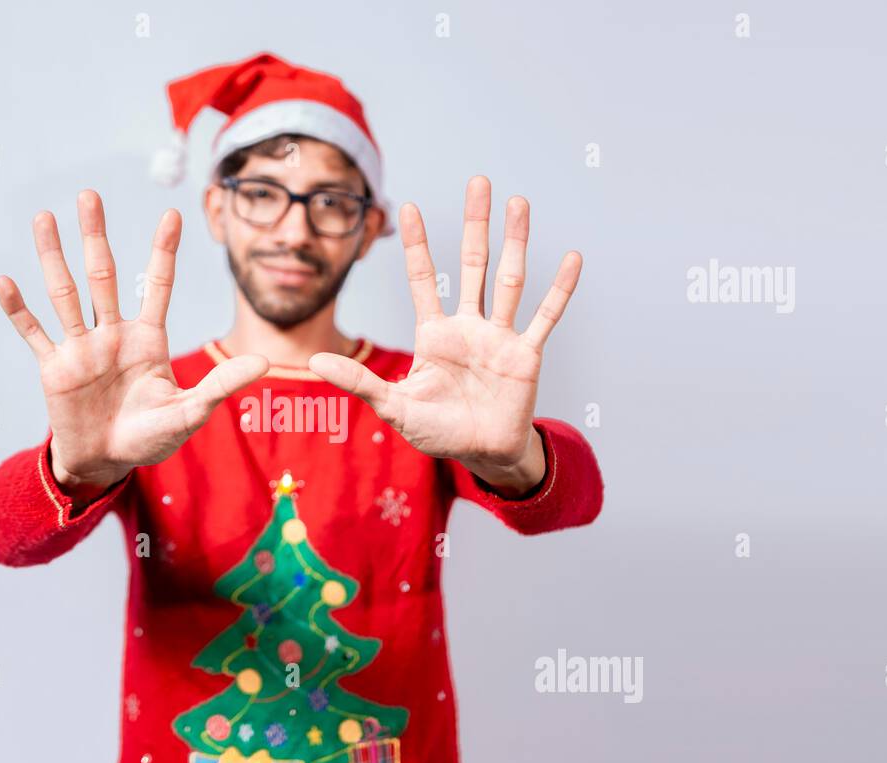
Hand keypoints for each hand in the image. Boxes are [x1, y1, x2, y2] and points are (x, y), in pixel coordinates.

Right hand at [0, 191, 268, 489]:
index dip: (163, 252)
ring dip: (54, 257)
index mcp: (147, 340)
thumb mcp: (190, 412)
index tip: (172, 214)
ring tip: (44, 218)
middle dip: (96, 236)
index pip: (158, 286)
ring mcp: (81, 348)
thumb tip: (266, 362)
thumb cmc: (151, 437)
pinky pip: (34, 334)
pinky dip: (19, 311)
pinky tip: (6, 282)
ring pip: (65, 294)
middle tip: (90, 195)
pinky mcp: (54, 368)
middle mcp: (112, 334)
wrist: (107, 463)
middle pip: (102, 275)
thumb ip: (222, 385)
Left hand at [308, 177, 581, 494]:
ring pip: (508, 279)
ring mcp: (499, 337)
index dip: (416, 245)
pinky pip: (544, 317)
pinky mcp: (526, 355)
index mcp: (435, 334)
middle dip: (475, 224)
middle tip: (479, 182)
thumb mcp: (393, 407)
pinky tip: (572, 258)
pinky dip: (559, 290)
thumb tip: (314, 362)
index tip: (406, 207)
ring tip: (519, 202)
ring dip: (515, 241)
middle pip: (472, 264)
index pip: (423, 278)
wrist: (480, 455)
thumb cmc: (437, 431)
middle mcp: (468, 327)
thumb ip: (359, 383)